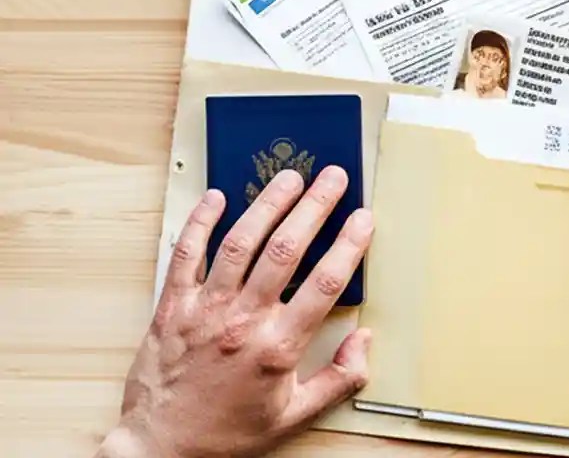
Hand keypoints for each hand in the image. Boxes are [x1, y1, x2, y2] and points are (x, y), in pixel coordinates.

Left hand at [97, 166, 373, 457]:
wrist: (162, 447)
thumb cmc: (227, 433)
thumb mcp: (295, 416)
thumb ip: (339, 379)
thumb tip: (364, 343)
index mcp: (277, 347)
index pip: (324, 284)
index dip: (349, 246)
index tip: (363, 219)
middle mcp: (242, 322)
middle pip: (285, 250)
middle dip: (314, 207)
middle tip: (333, 178)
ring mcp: (205, 310)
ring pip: (239, 244)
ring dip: (266, 205)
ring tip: (288, 178)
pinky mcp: (172, 307)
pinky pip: (186, 255)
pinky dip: (199, 223)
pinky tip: (216, 198)